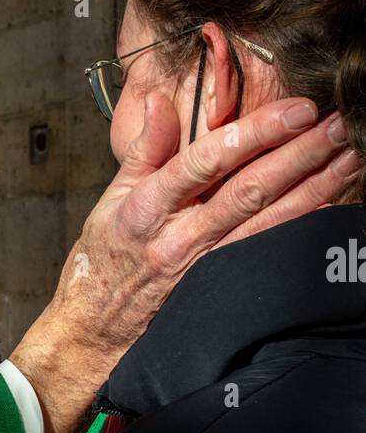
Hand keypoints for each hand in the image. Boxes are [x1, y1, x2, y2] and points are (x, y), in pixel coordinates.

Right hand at [10, 92, 360, 432]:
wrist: (93, 332)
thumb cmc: (101, 263)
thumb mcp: (110, 200)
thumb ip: (144, 150)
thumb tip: (163, 101)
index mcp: (148, 207)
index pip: (207, 160)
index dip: (256, 132)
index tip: (297, 109)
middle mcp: (178, 238)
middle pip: (248, 189)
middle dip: (299, 155)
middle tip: (338, 125)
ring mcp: (201, 268)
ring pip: (265, 223)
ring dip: (312, 189)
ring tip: (348, 159)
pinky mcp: (217, 290)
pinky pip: (263, 255)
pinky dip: (297, 230)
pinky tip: (328, 208)